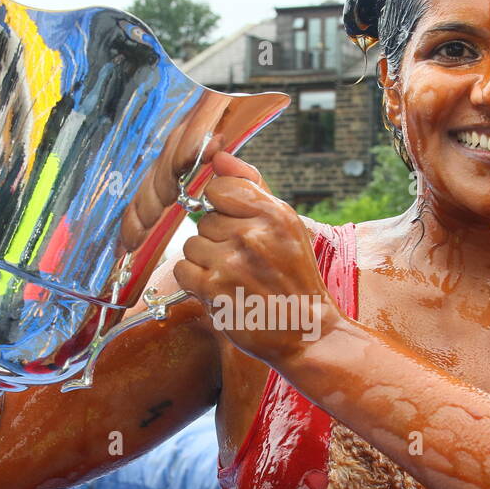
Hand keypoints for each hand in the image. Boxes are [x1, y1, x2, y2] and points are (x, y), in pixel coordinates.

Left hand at [172, 152, 338, 368]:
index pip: (220, 188)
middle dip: (217, 241)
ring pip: (191, 246)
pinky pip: (182, 271)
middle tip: (245, 264)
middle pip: (204, 220)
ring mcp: (232, 263)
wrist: (307, 332)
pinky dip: (196, 283)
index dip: (222, 208)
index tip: (238, 228)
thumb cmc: (294, 278)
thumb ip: (251, 188)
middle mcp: (254, 235)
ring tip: (234, 279)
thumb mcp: (285, 226)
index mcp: (274, 214)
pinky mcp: (214, 289)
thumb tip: (219, 156)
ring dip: (205, 263)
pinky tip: (221, 292)